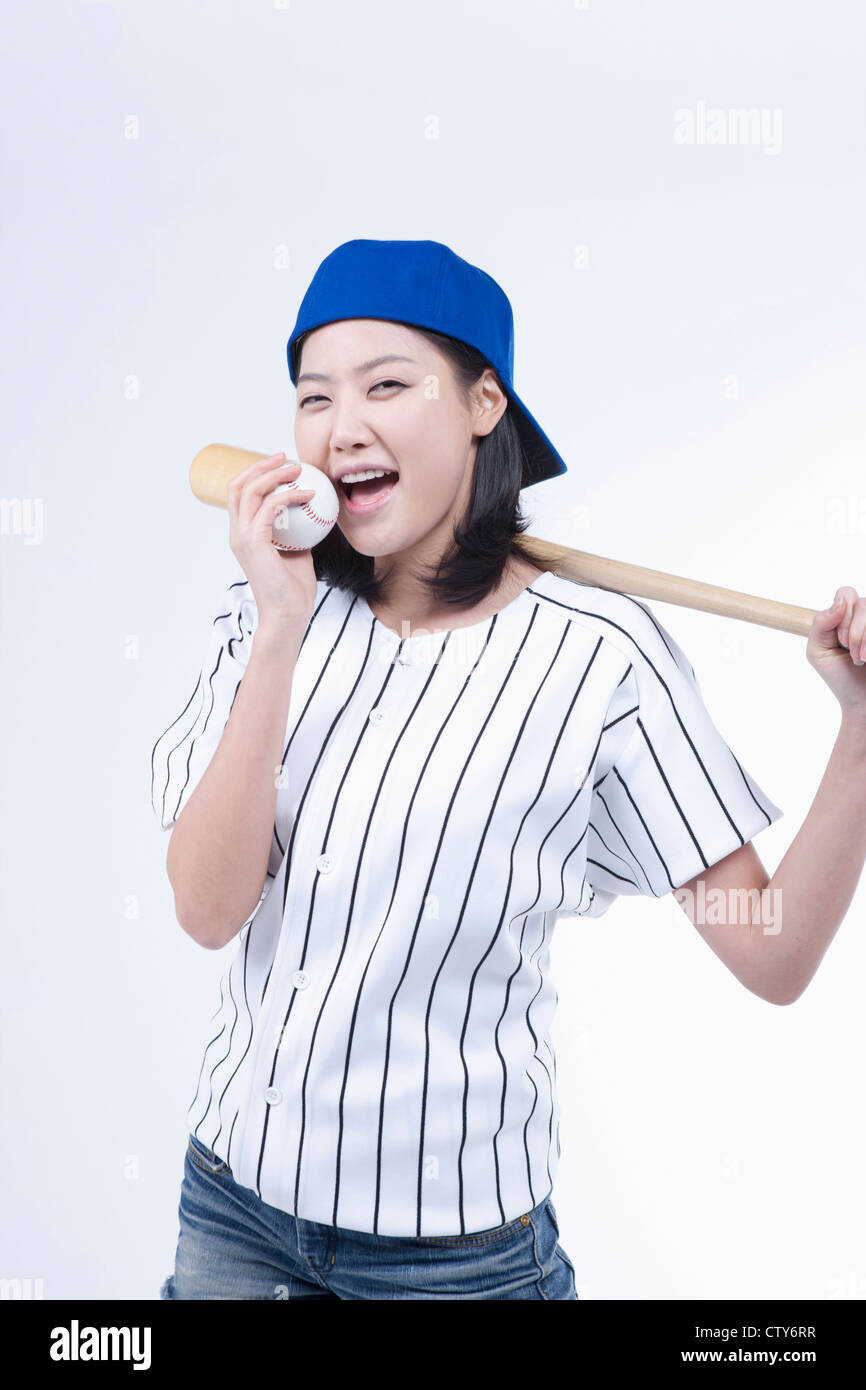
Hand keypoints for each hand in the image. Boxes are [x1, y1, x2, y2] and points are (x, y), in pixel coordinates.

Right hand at [227, 453, 318, 629]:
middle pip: (238, 485)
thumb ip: (297, 532)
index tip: (282, 464)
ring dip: (274, 475)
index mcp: (243, 534)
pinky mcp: (255, 543)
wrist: (288, 615)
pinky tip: (309, 494)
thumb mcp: (298, 553)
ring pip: (250, 491)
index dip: (257, 473)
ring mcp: (243, 538)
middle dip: (261, 465)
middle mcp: (237, 533)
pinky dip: (289, 496)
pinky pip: (269, 508)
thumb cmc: (294, 590)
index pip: (240, 494)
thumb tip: (313, 511)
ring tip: (298, 469)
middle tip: (286, 457)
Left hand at [806, 586, 865, 714]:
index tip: (839, 640)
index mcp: (846, 616)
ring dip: (864, 638)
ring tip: (861, 659)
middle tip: (852, 655)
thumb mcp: (818, 651)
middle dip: (853, 632)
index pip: (846, 593)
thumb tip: (839, 603)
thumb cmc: (841, 677)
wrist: (863, 702)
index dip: (842, 613)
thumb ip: (821, 624)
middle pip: (863, 603)